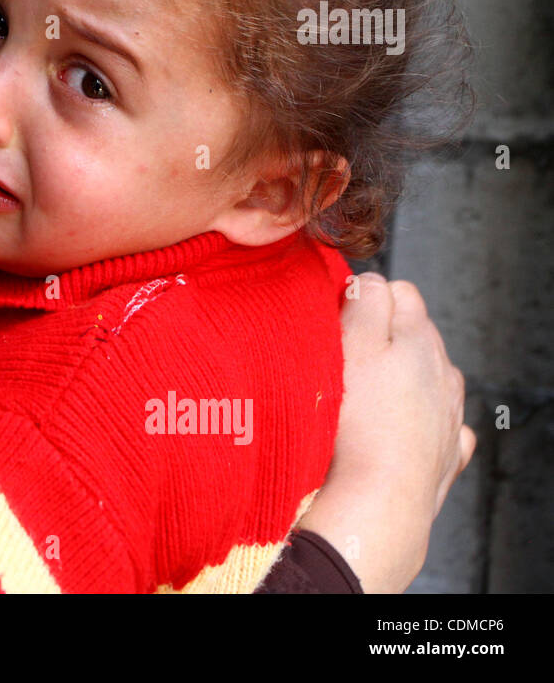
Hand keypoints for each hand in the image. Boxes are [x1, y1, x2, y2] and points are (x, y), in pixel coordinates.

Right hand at [298, 273, 474, 592]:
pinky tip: (391, 433)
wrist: (379, 500)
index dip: (361, 300)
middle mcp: (444, 372)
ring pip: (425, 378)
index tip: (333, 322)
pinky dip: (417, 422)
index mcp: (421, 339)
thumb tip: (371, 280)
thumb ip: (365, 302)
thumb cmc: (359, 422)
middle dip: (380, 338)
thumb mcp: (352, 344)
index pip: (397, 291)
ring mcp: (448, 415)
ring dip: (398, 380)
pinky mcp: (445, 454)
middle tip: (338, 361)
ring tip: (358, 402)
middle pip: (414, 334)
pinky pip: (437, 425)